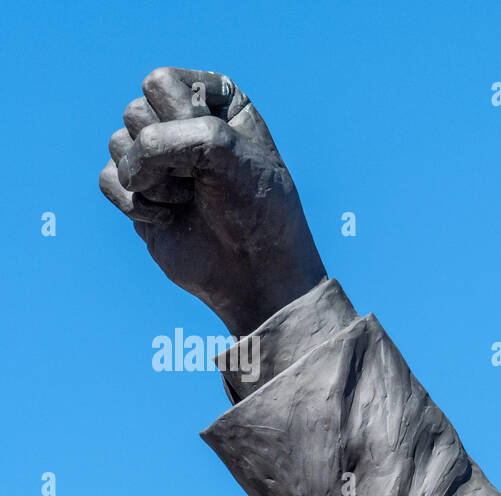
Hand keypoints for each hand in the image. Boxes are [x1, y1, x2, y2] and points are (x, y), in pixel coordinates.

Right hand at [100, 68, 325, 336]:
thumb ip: (166, 138)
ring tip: (190, 200)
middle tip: (204, 181)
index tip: (221, 151)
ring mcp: (158, 157)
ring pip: (117, 144)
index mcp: (213, 98)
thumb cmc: (254, 207)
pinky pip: (108, 179)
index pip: (159, 83)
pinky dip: (135, 203)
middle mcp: (183, 121)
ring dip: (155, 181)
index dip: (182, 119)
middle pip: (135, 113)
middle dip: (168, 154)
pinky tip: (169, 219)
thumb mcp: (223, 152)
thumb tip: (124, 168)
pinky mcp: (139, 191)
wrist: (256, 271)